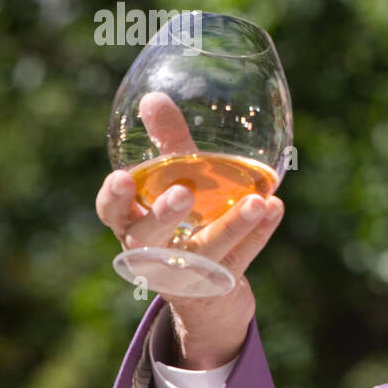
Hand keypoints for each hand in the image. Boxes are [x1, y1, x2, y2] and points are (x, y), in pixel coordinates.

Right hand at [96, 92, 284, 369]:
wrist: (207, 290)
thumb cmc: (183, 221)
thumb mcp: (173, 182)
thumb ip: (168, 144)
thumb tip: (154, 97)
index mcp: (131, 225)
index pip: (111, 213)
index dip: (113, 198)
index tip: (120, 178)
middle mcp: (153, 253)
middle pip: (151, 237)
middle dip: (165, 216)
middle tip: (183, 194)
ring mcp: (187, 274)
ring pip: (207, 251)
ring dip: (232, 226)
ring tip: (258, 201)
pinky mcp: (220, 285)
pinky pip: (243, 257)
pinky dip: (260, 234)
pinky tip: (276, 206)